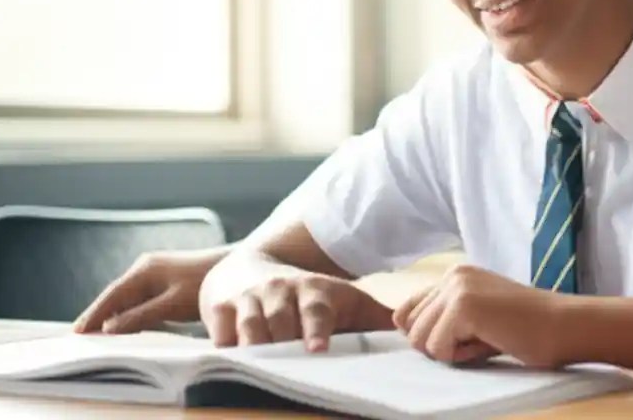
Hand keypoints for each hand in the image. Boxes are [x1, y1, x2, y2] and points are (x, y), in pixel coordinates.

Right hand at [74, 247, 225, 333]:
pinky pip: (140, 299)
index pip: (110, 296)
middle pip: (115, 296)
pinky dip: (130, 313)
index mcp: (143, 271)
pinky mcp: (164, 280)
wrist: (233, 267)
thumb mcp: (172, 304)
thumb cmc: (204, 285)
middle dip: (98, 316)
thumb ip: (140, 316)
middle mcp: (145, 268)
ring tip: (97, 336)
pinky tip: (126, 326)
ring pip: (127, 298)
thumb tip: (108, 329)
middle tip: (80, 338)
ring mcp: (154, 273)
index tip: (76, 333)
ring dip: (113, 315)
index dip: (93, 315)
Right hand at [203, 272, 393, 350]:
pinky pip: (219, 329)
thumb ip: (374, 318)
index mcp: (314, 291)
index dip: (316, 327)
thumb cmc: (306, 295)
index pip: (317, 309)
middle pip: (280, 320)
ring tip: (260, 366)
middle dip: (283, 342)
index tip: (318, 348)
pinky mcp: (219, 307)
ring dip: (254, 345)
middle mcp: (280, 291)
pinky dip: (223, 344)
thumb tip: (413, 335)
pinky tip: (228, 358)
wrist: (248, 266)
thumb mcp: (342, 300)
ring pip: (250, 326)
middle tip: (289, 364)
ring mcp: (248, 299)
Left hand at [393, 265, 561, 367]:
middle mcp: (452, 275)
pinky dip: (461, 356)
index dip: (430, 334)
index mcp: (454, 275)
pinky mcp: (463, 305)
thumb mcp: (476, 320)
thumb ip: (440, 318)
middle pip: (411, 329)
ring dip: (451, 352)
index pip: (408, 311)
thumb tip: (398, 322)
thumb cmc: (526, 329)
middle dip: (442, 344)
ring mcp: (456, 288)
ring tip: (487, 339)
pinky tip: (489, 341)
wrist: (564, 326)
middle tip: (482, 338)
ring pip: (420, 340)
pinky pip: (437, 348)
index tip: (465, 337)